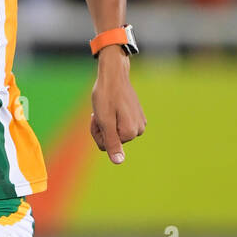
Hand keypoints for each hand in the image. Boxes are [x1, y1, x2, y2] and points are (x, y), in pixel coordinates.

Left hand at [90, 46, 145, 163]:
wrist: (114, 74)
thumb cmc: (106, 95)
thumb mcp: (104, 121)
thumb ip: (112, 143)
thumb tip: (119, 162)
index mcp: (130, 133)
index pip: (105, 147)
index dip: (97, 132)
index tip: (98, 116)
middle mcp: (138, 130)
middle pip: (112, 141)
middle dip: (102, 128)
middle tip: (100, 112)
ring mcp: (139, 123)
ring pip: (116, 133)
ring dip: (106, 123)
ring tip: (106, 108)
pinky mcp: (137, 117)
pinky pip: (121, 125)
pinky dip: (113, 117)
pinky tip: (113, 106)